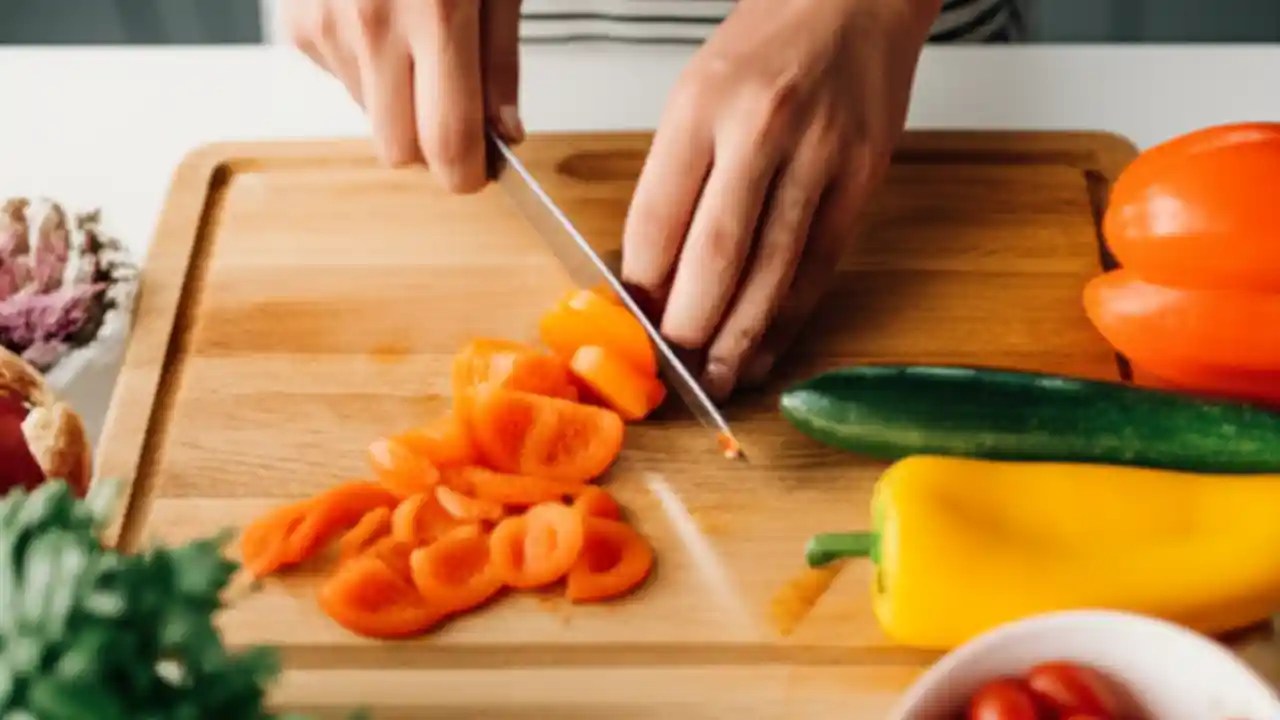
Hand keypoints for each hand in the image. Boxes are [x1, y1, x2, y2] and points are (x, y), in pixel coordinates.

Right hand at [283, 0, 524, 191]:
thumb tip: (504, 133)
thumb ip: (500, 62)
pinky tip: (383, 19)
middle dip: (432, 146)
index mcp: (436, 11)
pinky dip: (368, 69)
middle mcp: (372, 23)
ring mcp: (327, 23)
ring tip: (418, 39)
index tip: (480, 173)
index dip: (468, 175)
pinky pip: (341, 81)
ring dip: (400, 103)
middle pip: (400, 151)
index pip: (446, 143)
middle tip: (455, 109)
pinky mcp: (299, 22)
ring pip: (370, 119)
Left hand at [620, 0, 939, 399]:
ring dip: (740, 337)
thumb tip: (652, 271)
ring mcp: (820, 154)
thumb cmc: (768, 43)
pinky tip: (767, 348)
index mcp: (701, 105)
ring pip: (772, 270)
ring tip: (716, 378)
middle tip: (670, 369)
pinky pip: (821, 265)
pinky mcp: (864, 177)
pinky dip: (791, 316)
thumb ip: (677, 178)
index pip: (657, 220)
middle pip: (716, 256)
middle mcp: (760, 129)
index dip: (641, 287)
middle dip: (688, 328)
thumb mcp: (697, 91)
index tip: (631, 325)